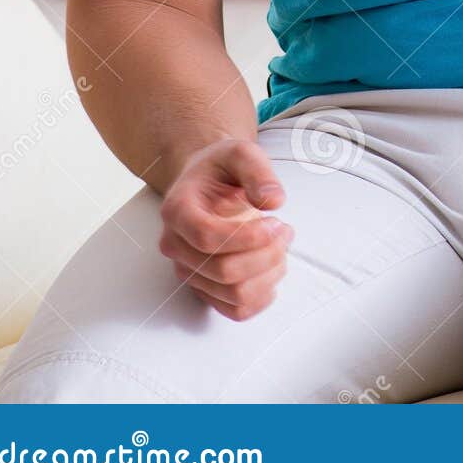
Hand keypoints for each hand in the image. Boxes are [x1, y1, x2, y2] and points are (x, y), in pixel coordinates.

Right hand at [157, 139, 292, 321]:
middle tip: (285, 229)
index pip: (207, 237)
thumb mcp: (241, 152)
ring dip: (270, 273)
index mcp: (178, 210)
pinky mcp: (206, 287)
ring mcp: (189, 270)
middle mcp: (177, 246)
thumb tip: (274, 201)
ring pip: (233, 294)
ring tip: (282, 245)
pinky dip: (263, 296)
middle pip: (223, 270)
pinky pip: (235, 310)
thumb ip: (258, 171)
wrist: (207, 181)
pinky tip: (274, 268)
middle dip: (266, 253)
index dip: (248, 236)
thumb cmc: (222, 168)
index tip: (275, 222)